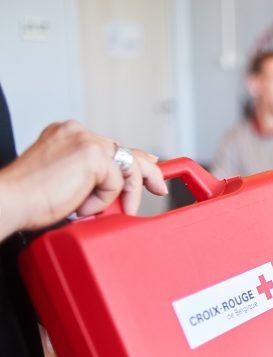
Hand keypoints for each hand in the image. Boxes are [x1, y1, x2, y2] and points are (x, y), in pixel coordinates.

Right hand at [0, 121, 166, 237]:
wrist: (10, 201)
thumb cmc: (31, 198)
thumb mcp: (68, 182)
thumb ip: (92, 176)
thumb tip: (121, 182)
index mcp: (69, 134)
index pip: (111, 145)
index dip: (135, 158)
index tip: (152, 166)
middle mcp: (78, 132)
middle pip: (126, 151)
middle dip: (147, 172)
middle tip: (159, 189)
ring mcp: (85, 141)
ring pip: (128, 168)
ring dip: (122, 194)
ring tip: (99, 210)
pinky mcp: (92, 156)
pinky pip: (117, 183)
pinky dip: (102, 201)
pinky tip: (80, 206)